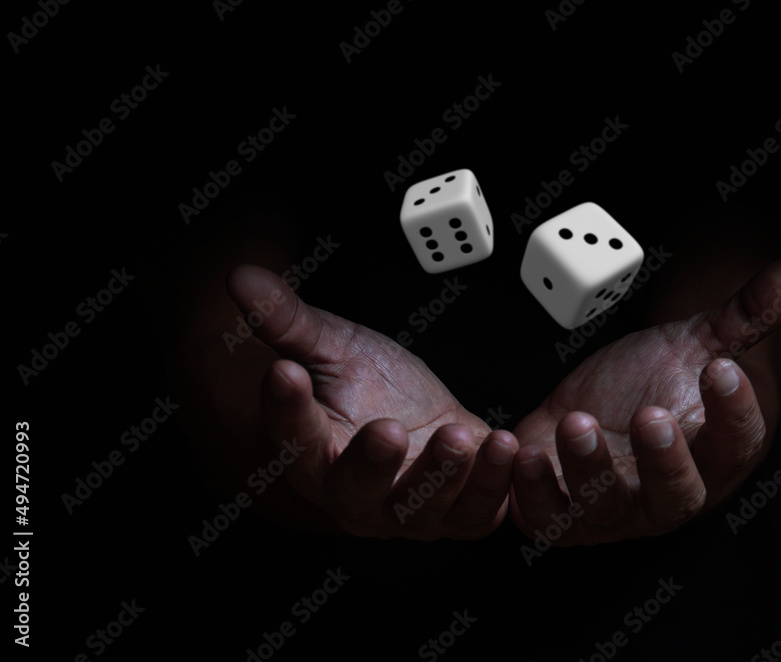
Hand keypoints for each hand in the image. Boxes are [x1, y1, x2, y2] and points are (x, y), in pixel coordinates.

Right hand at [226, 265, 517, 539]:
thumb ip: (290, 320)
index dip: (287, 410)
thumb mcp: (337, 346)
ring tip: (456, 435)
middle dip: (371, 466)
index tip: (285, 372)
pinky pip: (475, 512)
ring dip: (441, 474)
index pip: (293, 439)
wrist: (431, 416)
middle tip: (386, 431)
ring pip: (419, 509)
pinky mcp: (460, 514)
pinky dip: (494, 483)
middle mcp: (356, 496)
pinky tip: (502, 444)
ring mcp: (409, 512)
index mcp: (315, 455)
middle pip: (354, 493)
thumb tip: (240, 277)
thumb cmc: (376, 388)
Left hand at [509, 254, 780, 544]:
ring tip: (576, 424)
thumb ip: (749, 311)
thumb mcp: (699, 341)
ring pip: (606, 508)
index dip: (733, 413)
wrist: (606, 408)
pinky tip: (519, 450)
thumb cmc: (658, 383)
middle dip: (663, 461)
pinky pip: (546, 517)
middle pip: (676, 495)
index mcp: (711, 454)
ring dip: (589, 470)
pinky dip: (529, 490)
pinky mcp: (560, 510)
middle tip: (652, 417)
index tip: (721, 369)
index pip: (735, 444)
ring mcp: (612, 507)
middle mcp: (666, 492)